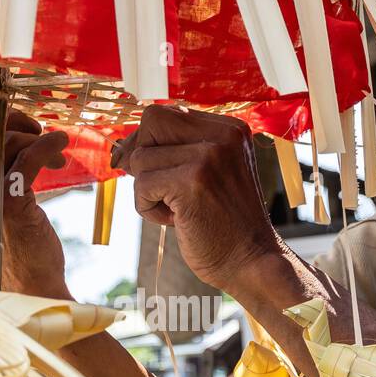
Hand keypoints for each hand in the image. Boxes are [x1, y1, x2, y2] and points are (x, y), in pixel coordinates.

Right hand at [1, 110, 71, 298]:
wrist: (30, 287)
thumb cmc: (11, 246)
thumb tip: (4, 129)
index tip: (1, 120)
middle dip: (10, 125)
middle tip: (35, 132)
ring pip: (4, 142)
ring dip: (33, 137)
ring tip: (54, 151)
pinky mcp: (8, 202)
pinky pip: (27, 158)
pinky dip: (46, 144)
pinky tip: (59, 143)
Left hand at [111, 106, 282, 290]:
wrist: (252, 262)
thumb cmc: (224, 225)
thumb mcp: (209, 175)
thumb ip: (178, 153)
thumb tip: (123, 148)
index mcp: (230, 129)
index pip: (168, 114)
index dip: (149, 140)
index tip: (152, 170)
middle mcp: (223, 135)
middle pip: (152, 121)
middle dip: (143, 156)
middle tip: (159, 189)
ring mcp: (209, 156)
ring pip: (141, 158)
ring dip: (147, 191)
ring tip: (176, 210)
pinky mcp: (193, 181)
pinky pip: (142, 186)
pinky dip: (147, 209)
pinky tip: (174, 221)